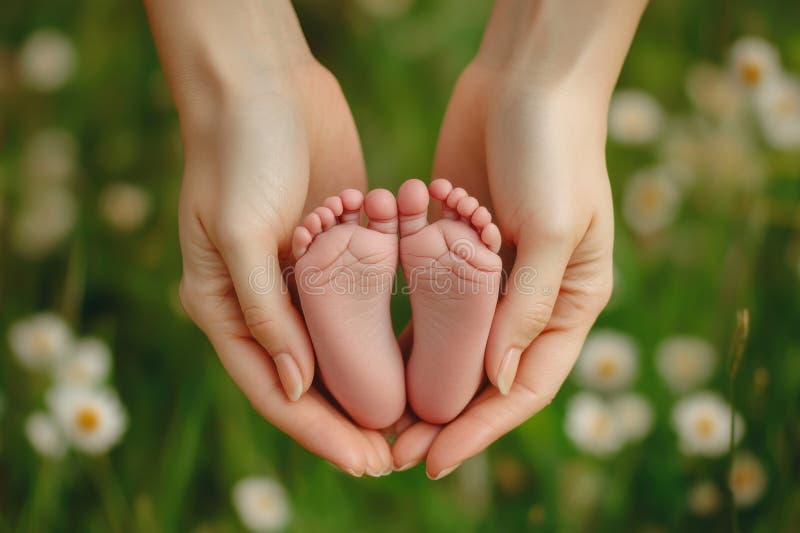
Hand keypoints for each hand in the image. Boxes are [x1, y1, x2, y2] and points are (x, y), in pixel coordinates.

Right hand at [176, 61, 391, 475]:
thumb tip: (294, 385)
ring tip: (421, 416)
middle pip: (313, 379)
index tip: (367, 461)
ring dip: (378, 381)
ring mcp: (302, 277)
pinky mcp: (336, 248)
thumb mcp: (240, 234)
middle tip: (401, 453)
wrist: (262, 81)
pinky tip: (426, 352)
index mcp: (227, 308)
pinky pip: (365, 301)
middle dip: (354, 418)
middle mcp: (265, 302)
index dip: (321, 431)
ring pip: (343, 347)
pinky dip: (390, 328)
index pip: (276, 390)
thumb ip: (264, 311)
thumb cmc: (238, 152)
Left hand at [392, 62, 613, 476]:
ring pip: (454, 348)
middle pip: (486, 376)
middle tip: (397, 451)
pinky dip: (405, 335)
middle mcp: (533, 297)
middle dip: (444, 417)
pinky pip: (429, 303)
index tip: (437, 457)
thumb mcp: (555, 229)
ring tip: (379, 421)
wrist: (526, 79)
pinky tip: (371, 363)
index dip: (483, 428)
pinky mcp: (456, 250)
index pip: (525, 384)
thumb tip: (497, 381)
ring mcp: (493, 275)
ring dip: (418, 385)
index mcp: (573, 301)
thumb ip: (528, 307)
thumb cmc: (554, 149)